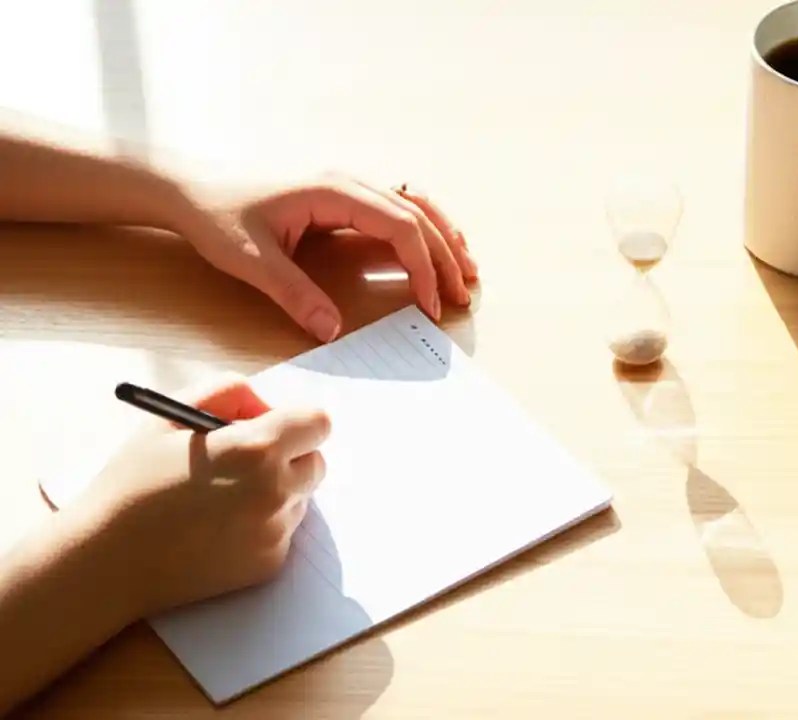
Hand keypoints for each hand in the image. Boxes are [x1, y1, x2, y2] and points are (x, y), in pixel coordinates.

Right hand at [79, 374, 330, 616]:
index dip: (296, 422)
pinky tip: (218, 529)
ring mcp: (275, 532)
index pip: (318, 422)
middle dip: (290, 456)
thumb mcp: (172, 415)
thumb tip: (268, 407)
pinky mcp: (270, 564)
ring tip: (221, 497)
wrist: (107, 560)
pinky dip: (261, 525)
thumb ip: (229, 393)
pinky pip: (282, 532)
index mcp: (256, 449)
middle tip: (245, 462)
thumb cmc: (134, 482)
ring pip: (300, 498)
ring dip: (276, 491)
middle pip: (316, 462)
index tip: (272, 428)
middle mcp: (276, 491)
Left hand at [180, 175, 478, 341]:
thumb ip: (293, 294)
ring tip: (468, 270)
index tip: (430, 303)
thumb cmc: (216, 216)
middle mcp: (348, 182)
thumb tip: (332, 331)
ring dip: (445, 237)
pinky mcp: (344, 197)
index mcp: (333, 191)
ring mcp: (348, 187)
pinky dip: (426, 227)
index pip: (398, 225)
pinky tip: (438, 246)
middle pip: (418, 214)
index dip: (422, 265)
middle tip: (462, 296)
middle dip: (445, 256)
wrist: (190, 189)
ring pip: (416, 205)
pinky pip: (399, 207)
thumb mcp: (250, 260)